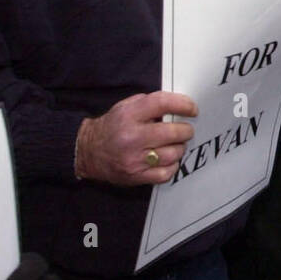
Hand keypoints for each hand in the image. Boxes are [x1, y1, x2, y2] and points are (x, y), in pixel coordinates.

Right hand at [75, 92, 198, 185]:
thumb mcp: (125, 107)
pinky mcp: (137, 176)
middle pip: (173, 132)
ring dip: (180, 148)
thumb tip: (178, 106)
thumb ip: (149, 104)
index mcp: (128, 115)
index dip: (183, 104)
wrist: (88, 152)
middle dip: (186, 130)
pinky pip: (166, 173)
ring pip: (173, 153)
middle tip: (186, 130)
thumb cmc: (112, 127)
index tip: (192, 109)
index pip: (162, 103)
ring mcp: (134, 159)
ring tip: (176, 144)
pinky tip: (168, 159)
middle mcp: (131, 137)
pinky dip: (172, 165)